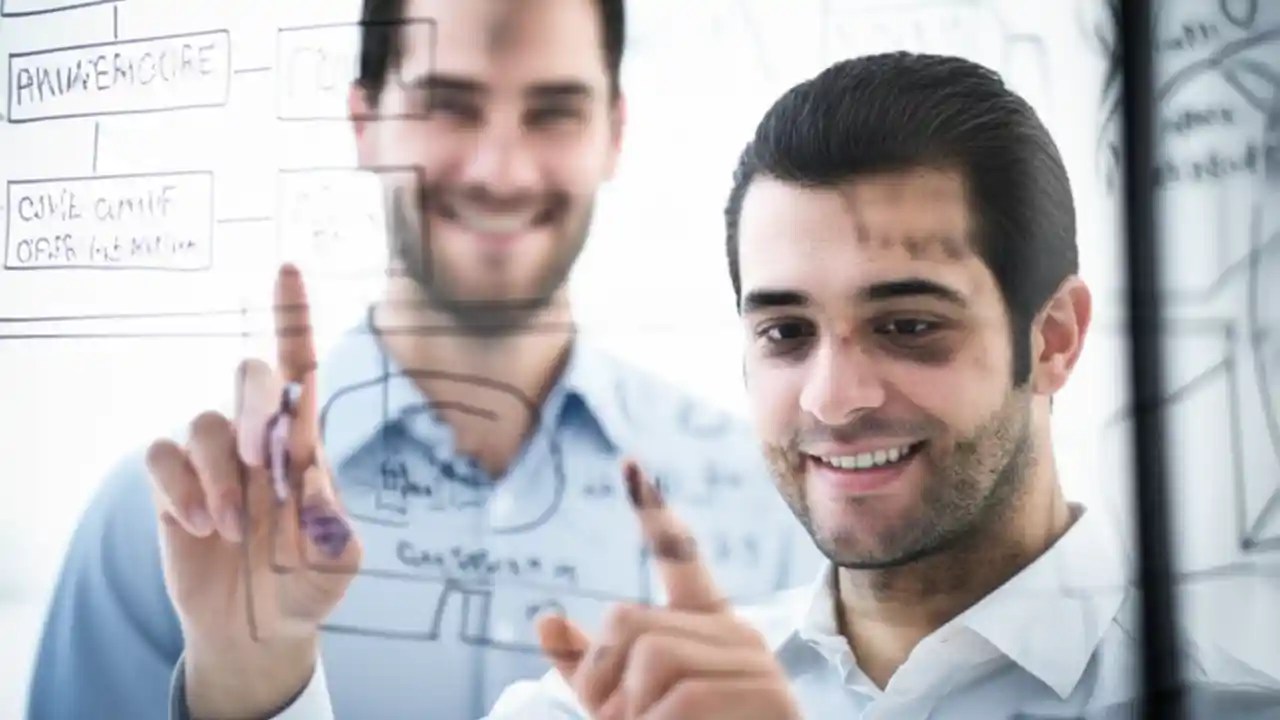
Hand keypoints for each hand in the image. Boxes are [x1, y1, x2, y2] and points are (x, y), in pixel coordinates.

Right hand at [146, 264, 361, 717]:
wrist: (261, 630)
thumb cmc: (308, 585)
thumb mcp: (337, 559)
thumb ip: (333, 521)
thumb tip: (310, 478)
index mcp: (305, 444)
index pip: (300, 366)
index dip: (293, 317)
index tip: (289, 268)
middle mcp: (259, 439)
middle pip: (250, 375)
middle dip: (255, 402)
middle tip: (261, 455)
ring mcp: (214, 461)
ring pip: (204, 422)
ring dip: (220, 476)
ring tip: (236, 529)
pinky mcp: (175, 486)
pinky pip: (161, 455)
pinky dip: (181, 488)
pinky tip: (204, 527)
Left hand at [536, 462, 799, 719]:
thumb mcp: (624, 712)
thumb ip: (590, 669)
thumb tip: (543, 615)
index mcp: (706, 629)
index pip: (681, 558)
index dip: (653, 512)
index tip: (628, 463)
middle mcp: (736, 635)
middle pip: (629, 620)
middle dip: (604, 681)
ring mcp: (756, 666)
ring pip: (651, 660)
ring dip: (630, 715)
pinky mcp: (767, 700)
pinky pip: (678, 701)